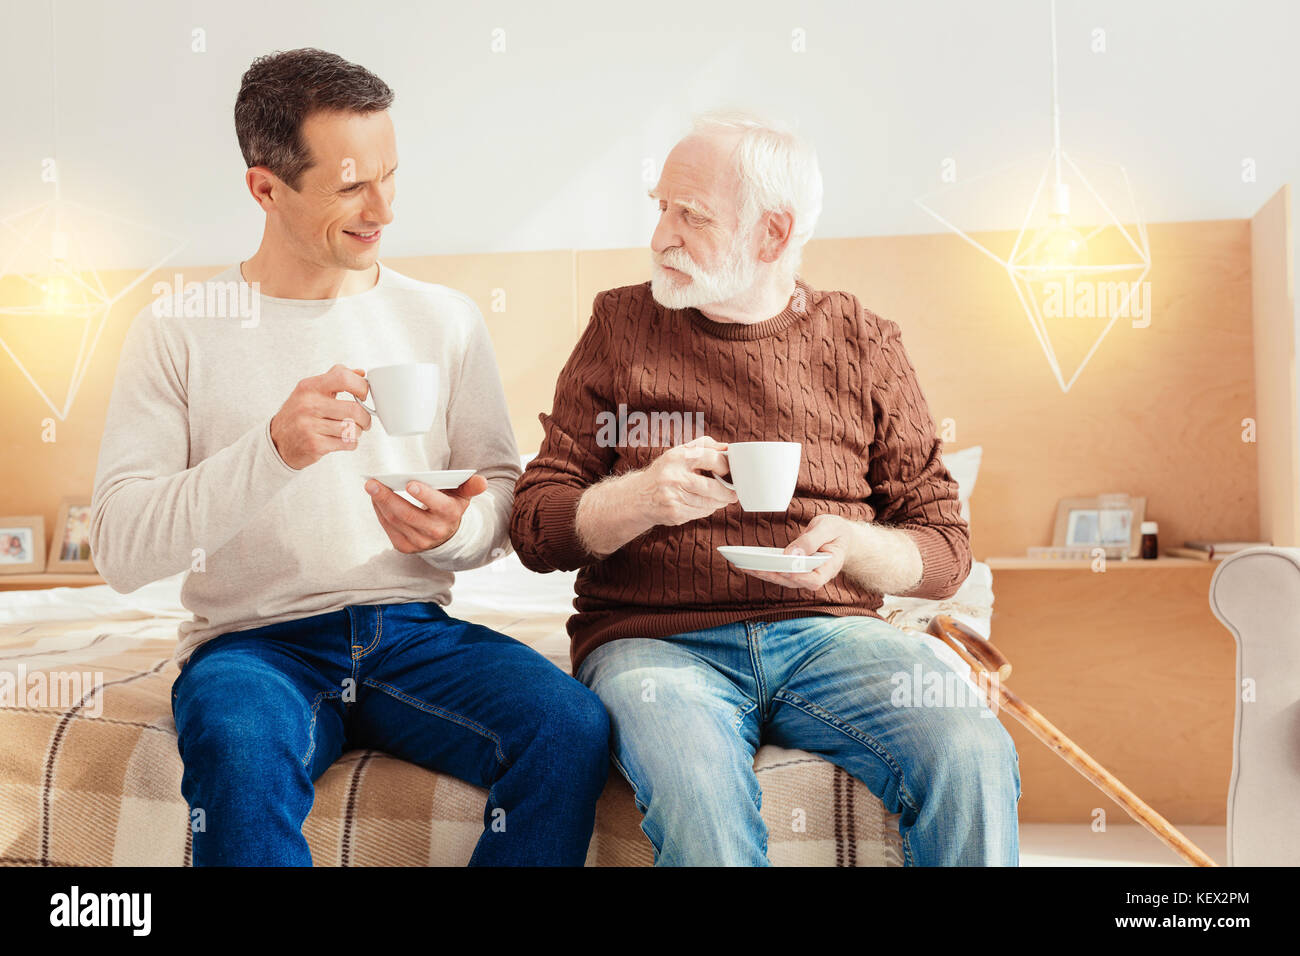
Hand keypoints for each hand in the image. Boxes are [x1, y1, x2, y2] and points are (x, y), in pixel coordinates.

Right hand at [270, 364, 372, 469]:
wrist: (278, 441)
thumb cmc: (300, 413)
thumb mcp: (311, 390)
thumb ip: (335, 378)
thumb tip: (361, 373)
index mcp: (309, 387)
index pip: (343, 378)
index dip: (361, 386)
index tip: (364, 395)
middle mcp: (308, 404)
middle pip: (354, 409)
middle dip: (365, 418)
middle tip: (363, 420)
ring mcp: (310, 426)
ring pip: (353, 428)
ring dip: (357, 432)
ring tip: (349, 430)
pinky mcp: (315, 445)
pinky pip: (347, 443)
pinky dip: (350, 443)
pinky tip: (341, 440)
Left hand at [365, 475, 487, 553]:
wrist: (446, 535)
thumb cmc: (451, 506)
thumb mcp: (463, 496)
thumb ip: (471, 486)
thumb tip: (482, 481)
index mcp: (450, 516)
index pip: (439, 506)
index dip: (425, 495)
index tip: (410, 483)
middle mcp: (435, 531)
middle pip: (409, 515)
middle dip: (389, 498)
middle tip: (373, 483)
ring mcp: (419, 542)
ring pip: (395, 521)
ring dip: (380, 503)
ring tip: (371, 487)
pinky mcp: (405, 547)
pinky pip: (389, 528)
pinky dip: (380, 512)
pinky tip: (375, 499)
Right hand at [630, 435, 737, 526]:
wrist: (638, 497)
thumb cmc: (664, 472)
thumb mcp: (678, 453)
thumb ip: (703, 446)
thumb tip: (727, 448)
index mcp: (677, 457)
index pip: (711, 458)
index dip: (725, 466)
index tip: (729, 471)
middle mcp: (674, 476)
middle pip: (712, 487)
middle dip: (727, 492)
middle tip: (733, 493)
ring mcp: (674, 497)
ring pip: (709, 502)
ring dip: (718, 502)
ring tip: (719, 499)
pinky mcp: (675, 513)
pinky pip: (701, 513)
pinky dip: (707, 509)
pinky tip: (702, 504)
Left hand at [739, 513, 854, 590]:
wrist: (840, 535)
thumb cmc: (836, 531)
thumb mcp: (828, 528)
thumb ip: (811, 540)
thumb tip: (791, 553)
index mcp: (830, 567)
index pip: (814, 580)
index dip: (800, 578)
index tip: (787, 571)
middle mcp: (816, 575)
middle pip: (793, 582)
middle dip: (773, 575)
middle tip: (754, 567)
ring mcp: (804, 575)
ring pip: (783, 579)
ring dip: (764, 573)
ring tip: (745, 565)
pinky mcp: (795, 570)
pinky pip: (779, 573)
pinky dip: (764, 568)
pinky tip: (749, 563)